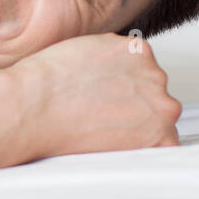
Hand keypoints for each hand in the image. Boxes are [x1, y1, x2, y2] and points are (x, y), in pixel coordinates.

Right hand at [8, 32, 182, 158]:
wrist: (34, 106)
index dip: (123, 91)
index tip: (104, 102)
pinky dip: (146, 150)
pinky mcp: (158, 135)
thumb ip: (109, 61)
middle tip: (102, 119)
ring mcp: (159, 103)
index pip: (143, 73)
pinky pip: (164, 146)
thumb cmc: (45, 82)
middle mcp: (155, 73)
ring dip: (141, 129)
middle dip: (134, 109)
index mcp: (138, 49)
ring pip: (161, 121)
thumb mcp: (84, 50)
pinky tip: (118, 146)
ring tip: (104, 133)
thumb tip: (113, 76)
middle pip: (155, 96)